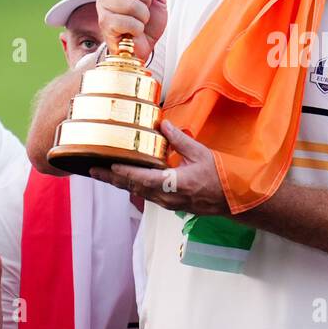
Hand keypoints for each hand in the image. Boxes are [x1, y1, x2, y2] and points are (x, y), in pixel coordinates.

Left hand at [91, 121, 228, 215]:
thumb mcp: (201, 153)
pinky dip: (133, 186)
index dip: (123, 172)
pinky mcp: (171, 204)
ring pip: (138, 193)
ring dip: (121, 183)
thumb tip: (163, 124)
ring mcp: (169, 203)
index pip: (143, 178)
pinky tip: (126, 179)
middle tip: (93, 170)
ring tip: (103, 174)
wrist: (234, 200)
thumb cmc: (221, 177)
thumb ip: (179, 140)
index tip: (107, 165)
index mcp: (176, 184)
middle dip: (112, 179)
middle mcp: (168, 197)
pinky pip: (147, 195)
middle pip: (134, 188)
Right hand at [98, 0, 168, 62]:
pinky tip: (134, 31)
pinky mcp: (105, 23)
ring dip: (143, 14)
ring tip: (140, 20)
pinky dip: (138, 27)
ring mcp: (104, 6)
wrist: (143, 48)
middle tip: (146, 5)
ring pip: (130, 3)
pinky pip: (128, 21)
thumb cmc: (148, 23)